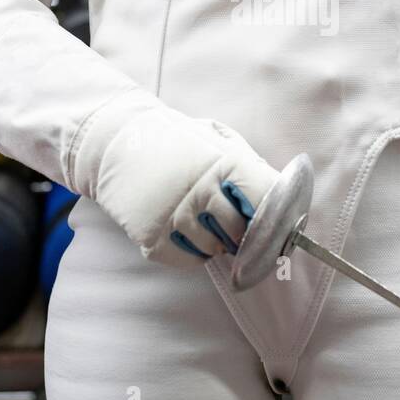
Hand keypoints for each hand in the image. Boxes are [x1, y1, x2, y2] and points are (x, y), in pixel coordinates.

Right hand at [72, 90, 283, 266]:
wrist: (116, 144)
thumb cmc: (176, 142)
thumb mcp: (216, 138)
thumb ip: (249, 165)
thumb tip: (282, 196)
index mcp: (224, 162)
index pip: (267, 203)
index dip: (275, 217)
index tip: (275, 224)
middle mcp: (200, 191)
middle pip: (243, 233)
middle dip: (246, 233)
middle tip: (238, 225)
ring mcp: (174, 217)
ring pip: (216, 249)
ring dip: (218, 242)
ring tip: (204, 220)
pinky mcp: (152, 238)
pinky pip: (190, 260)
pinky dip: (194, 252)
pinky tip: (186, 230)